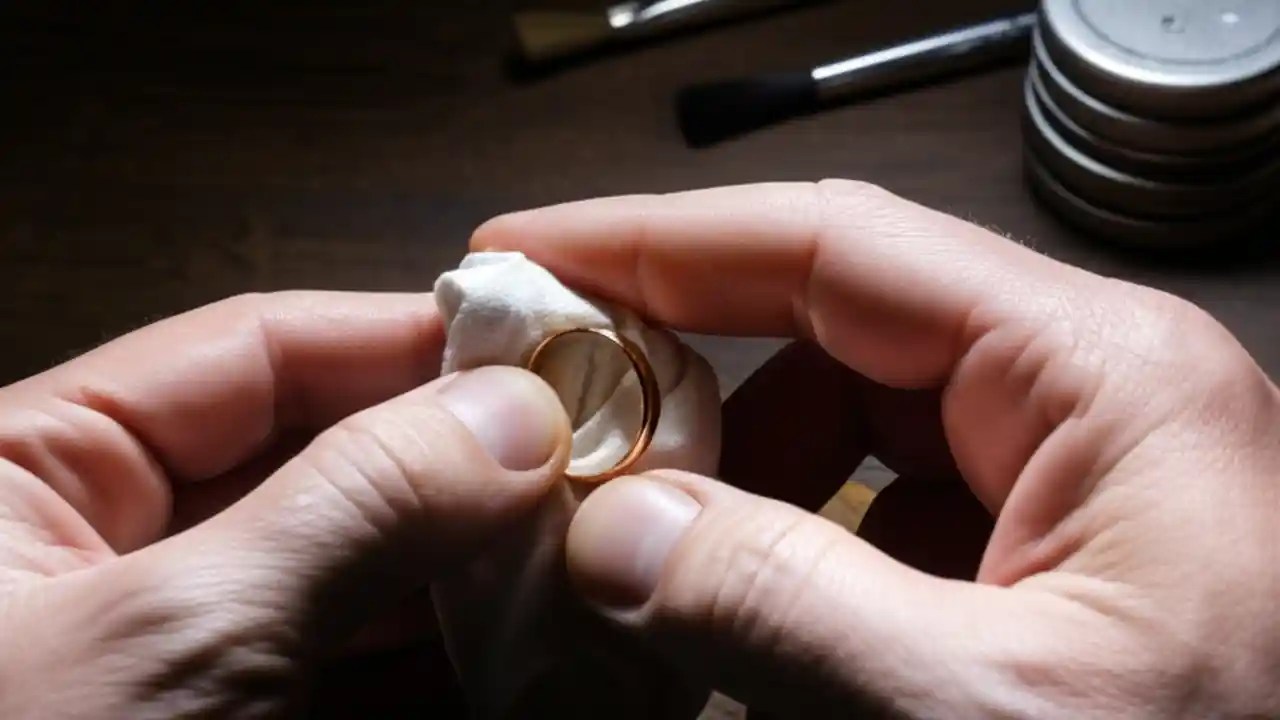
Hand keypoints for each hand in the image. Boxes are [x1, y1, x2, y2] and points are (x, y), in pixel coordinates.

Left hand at [0, 292, 571, 717]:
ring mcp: (199, 660)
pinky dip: (463, 667)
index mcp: (35, 475)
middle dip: (464, 467)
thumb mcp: (180, 641)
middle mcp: (120, 555)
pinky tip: (551, 651)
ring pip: (367, 577)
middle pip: (327, 461)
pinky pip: (373, 676)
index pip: (251, 352)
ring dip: (480, 572)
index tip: (546, 348)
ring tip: (594, 553)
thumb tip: (516, 410)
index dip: (402, 337)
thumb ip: (353, 504)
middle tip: (600, 462)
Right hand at [475, 181, 1279, 718]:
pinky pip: (890, 520)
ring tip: (655, 567)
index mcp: (1105, 382)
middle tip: (573, 448)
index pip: (836, 247)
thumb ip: (783, 609)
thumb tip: (614, 530)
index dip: (660, 244)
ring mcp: (1075, 488)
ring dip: (741, 491)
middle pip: (835, 334)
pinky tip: (751, 627)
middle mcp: (1095, 405)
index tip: (531, 257)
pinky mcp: (1053, 566)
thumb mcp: (980, 715)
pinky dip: (799, 558)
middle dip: (692, 389)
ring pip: (852, 433)